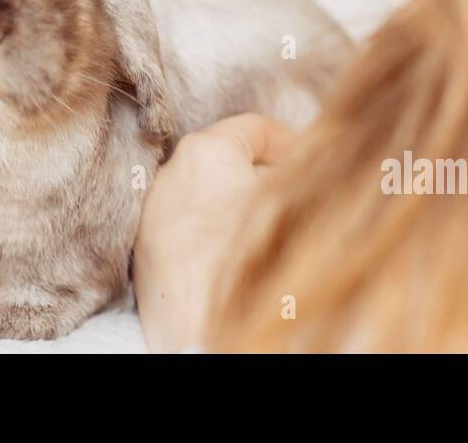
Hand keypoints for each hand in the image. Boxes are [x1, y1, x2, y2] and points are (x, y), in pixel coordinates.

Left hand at [133, 113, 299, 352]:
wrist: (208, 339)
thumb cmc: (258, 264)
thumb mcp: (300, 205)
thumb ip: (311, 173)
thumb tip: (321, 159)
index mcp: (204, 150)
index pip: (255, 128)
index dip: (291, 145)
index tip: (310, 167)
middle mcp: (168, 176)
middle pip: (229, 162)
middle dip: (264, 179)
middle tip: (297, 204)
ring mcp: (152, 219)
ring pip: (207, 198)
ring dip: (240, 210)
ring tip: (272, 239)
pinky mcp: (145, 258)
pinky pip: (188, 234)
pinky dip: (215, 240)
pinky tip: (240, 266)